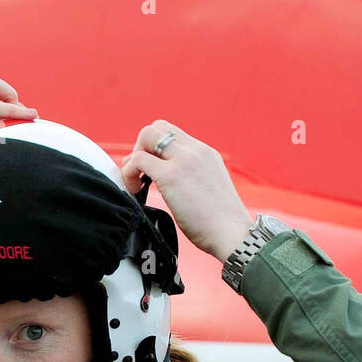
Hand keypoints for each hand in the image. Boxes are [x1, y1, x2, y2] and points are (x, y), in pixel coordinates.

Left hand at [120, 120, 254, 261]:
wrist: (232, 234)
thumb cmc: (220, 223)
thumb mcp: (208, 188)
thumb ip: (192, 177)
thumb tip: (170, 183)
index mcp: (205, 153)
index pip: (172, 133)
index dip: (154, 148)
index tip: (150, 169)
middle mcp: (195, 151)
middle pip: (157, 127)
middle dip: (141, 147)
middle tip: (140, 174)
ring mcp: (183, 161)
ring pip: (146, 135)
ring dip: (134, 158)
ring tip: (137, 183)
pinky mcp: (171, 176)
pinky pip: (138, 160)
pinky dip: (129, 173)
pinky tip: (136, 191)